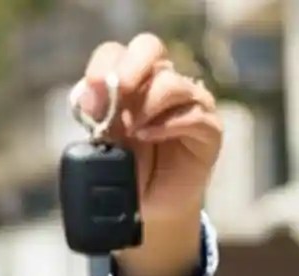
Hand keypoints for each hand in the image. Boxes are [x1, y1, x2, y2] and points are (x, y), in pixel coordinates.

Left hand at [72, 33, 222, 224]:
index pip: (116, 52)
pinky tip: (148, 137)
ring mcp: (189, 101)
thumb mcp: (103, 141)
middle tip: (116, 92)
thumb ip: (97, 117)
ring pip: (170, 83)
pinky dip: (166, 125)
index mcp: (131, 80)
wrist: (150, 205)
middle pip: (148, 47)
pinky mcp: (208, 127)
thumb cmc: (127, 168)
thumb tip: (89, 97)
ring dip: (145, 105)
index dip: (102, 67)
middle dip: (128, 68)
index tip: (90, 96)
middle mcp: (161, 82)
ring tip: (130, 132)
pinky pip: (193, 115)